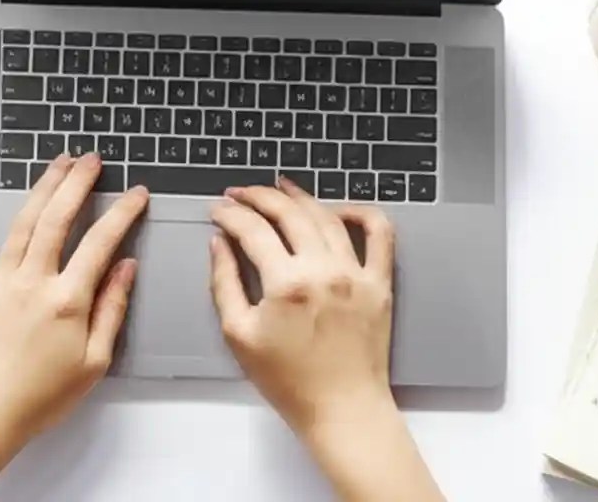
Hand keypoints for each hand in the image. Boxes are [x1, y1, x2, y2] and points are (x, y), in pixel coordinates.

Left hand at [0, 153, 148, 447]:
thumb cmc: (40, 399)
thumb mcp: (94, 362)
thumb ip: (112, 309)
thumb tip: (126, 267)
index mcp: (68, 300)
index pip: (102, 242)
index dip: (123, 212)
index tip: (136, 193)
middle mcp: (33, 281)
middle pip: (59, 218)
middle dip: (78, 183)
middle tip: (92, 160)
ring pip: (22, 223)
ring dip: (41, 188)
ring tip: (57, 163)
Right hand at [209, 178, 396, 433]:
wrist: (342, 409)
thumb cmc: (288, 381)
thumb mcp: (239, 335)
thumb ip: (224, 282)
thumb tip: (219, 243)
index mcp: (286, 284)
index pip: (252, 230)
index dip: (230, 214)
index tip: (218, 209)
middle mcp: (324, 270)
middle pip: (288, 213)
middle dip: (259, 196)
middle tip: (240, 193)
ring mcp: (356, 274)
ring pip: (327, 216)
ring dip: (300, 197)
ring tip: (280, 188)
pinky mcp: (380, 283)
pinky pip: (379, 234)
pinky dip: (361, 212)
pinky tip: (339, 208)